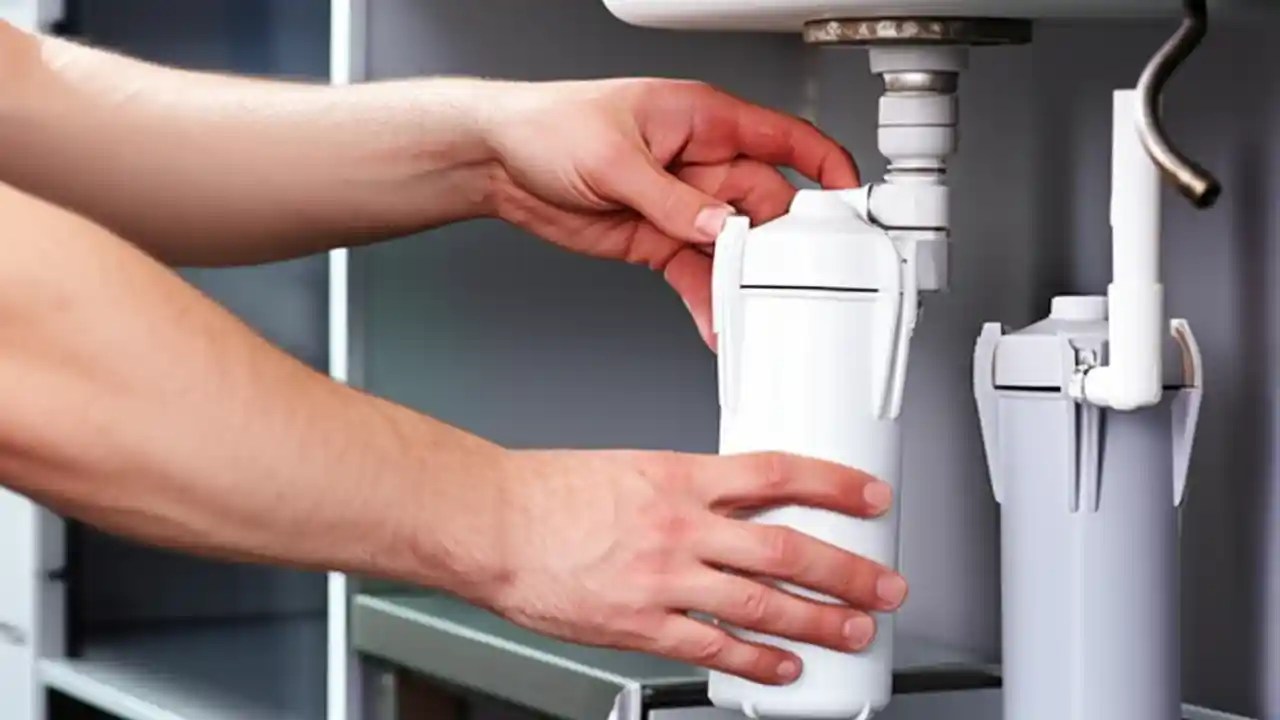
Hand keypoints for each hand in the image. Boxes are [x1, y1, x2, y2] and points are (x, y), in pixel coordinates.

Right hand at [475, 449, 904, 684]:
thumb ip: (685, 487)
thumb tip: (731, 500)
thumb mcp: (630, 466)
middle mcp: (681, 526)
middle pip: (786, 547)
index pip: (777, 473)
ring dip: (818, 620)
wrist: (492, 525)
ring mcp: (664, 579)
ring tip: (855, 630)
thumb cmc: (547, 494)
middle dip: (847, 570)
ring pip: (761, 603)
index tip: (870, 495)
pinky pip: (712, 647)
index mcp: (679, 477)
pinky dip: (755, 662)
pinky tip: (782, 670)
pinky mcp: (642, 624)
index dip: (834, 484)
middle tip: (885, 584)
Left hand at [482, 79, 859, 347]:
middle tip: (791, 283)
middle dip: (782, 246)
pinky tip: (717, 322)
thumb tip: (721, 228)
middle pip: (765, 205)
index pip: (784, 139)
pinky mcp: (659, 238)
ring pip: (735, 248)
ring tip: (754, 316)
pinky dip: (709, 300)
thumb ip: (673, 200)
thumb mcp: (614, 159)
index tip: (851, 202)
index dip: (825, 167)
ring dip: (746, 283)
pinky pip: (698, 272)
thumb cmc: (549, 125)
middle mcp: (700, 162)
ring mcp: (682, 204)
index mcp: (702, 120)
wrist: (497, 161)